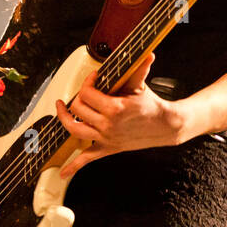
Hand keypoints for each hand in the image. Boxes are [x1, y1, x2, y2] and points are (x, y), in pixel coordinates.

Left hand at [54, 53, 185, 179]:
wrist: (165, 126)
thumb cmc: (152, 106)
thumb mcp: (141, 87)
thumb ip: (139, 70)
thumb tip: (146, 54)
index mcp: (115, 108)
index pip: (88, 93)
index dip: (88, 82)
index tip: (94, 77)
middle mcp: (108, 124)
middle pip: (78, 109)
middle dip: (78, 97)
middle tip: (84, 92)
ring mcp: (106, 138)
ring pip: (74, 129)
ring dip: (63, 119)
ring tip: (60, 110)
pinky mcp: (108, 148)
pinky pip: (86, 159)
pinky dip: (73, 166)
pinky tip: (63, 172)